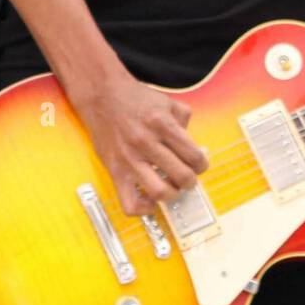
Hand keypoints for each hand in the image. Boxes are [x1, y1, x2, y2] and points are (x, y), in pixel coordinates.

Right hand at [67, 71, 207, 214]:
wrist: (102, 95)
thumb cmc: (135, 100)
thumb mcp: (167, 102)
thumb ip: (185, 120)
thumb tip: (194, 148)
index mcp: (162, 124)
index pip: (194, 155)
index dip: (202, 165)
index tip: (199, 165)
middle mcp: (146, 142)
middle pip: (181, 175)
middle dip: (191, 181)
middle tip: (188, 178)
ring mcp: (129, 159)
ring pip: (159, 191)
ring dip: (172, 194)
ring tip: (172, 188)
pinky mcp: (114, 171)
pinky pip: (129, 202)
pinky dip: (143, 209)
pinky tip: (150, 200)